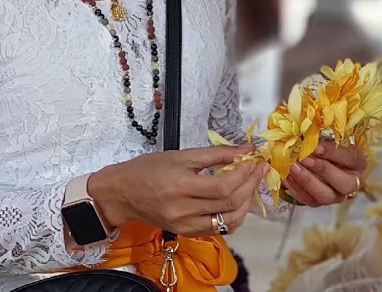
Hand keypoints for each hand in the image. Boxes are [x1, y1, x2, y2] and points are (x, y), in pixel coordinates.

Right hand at [88, 145, 266, 237]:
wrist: (121, 194)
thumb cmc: (148, 169)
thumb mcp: (182, 155)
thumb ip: (217, 154)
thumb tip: (247, 148)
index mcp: (180, 187)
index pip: (223, 187)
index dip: (244, 174)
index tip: (254, 160)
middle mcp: (183, 211)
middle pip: (229, 203)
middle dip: (250, 185)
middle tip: (259, 168)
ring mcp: (185, 226)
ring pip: (229, 221)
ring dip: (247, 202)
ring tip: (252, 183)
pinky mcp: (186, 233)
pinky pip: (219, 229)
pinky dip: (235, 216)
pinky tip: (239, 199)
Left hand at [282, 141, 367, 206]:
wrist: (321, 162)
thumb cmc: (327, 148)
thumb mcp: (329, 141)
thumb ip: (322, 141)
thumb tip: (304, 138)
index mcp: (358, 162)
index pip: (350, 158)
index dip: (332, 153)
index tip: (315, 146)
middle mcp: (352, 183)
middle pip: (344, 184)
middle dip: (322, 170)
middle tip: (304, 158)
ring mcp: (336, 196)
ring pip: (325, 196)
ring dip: (307, 181)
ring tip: (293, 167)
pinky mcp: (320, 203)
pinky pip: (308, 200)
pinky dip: (296, 189)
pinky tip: (287, 177)